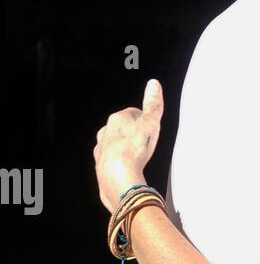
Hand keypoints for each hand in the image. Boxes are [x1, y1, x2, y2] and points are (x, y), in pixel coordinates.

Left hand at [94, 79, 163, 212]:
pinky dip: (120, 163)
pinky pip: (112, 160)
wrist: (118, 179)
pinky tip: (129, 169)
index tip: (152, 129)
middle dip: (135, 134)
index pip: (134, 114)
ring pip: (116, 144)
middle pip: (124, 128)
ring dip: (126, 148)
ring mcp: (102, 149)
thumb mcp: (150, 124)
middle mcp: (105, 132)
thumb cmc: (133, 149)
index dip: (145, 121)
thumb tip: (154, 84)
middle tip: (147, 143)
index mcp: (117, 119)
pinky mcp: (101, 165)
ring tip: (139, 158)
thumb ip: (153, 104)